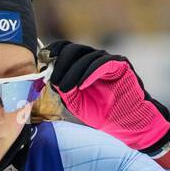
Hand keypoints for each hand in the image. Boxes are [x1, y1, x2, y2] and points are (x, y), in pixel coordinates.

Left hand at [46, 40, 169, 151]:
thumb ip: (62, 87)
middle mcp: (95, 58)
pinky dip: (89, 72)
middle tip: (55, 81)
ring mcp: (108, 60)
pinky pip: (102, 62)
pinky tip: (82, 85)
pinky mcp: (120, 65)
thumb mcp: (74, 101)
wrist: (125, 122)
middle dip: (61, 64)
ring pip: (86, 56)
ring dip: (73, 73)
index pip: (65, 48)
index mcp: (82, 63)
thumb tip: (49, 76)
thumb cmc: (101, 112)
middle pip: (73, 49)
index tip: (44, 62)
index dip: (54, 51)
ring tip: (67, 89)